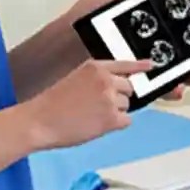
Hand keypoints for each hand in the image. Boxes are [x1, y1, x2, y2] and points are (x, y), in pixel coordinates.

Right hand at [22, 59, 149, 149]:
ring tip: (91, 115)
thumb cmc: (52, 104)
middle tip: (98, 106)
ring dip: (115, 112)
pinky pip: (126, 121)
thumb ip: (97, 79)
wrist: (39, 121)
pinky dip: (115, 125)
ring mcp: (110, 99)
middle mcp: (106, 80)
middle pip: (129, 88)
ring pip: (127, 106)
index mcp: (95, 67)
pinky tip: (96, 124)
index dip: (139, 66)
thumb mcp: (75, 79)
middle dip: (119, 97)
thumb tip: (116, 88)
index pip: (124, 64)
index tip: (150, 65)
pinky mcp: (111, 118)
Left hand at [68, 0, 189, 102]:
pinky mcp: (138, 84)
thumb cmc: (83, 19)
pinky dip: (174, 90)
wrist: (65, 45)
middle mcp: (156, 48)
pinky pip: (162, 90)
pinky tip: (177, 86)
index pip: (188, 33)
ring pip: (184, 76)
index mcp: (154, 27)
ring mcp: (148, 68)